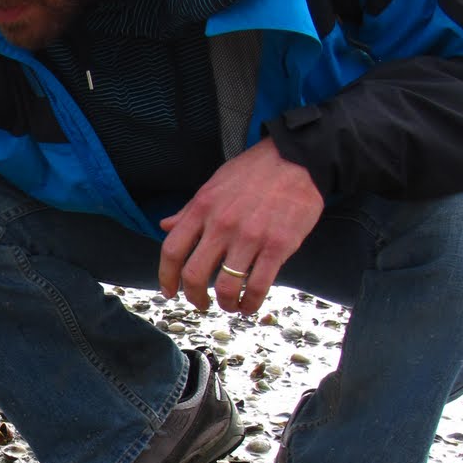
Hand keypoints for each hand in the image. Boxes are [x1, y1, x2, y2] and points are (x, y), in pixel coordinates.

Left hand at [159, 138, 323, 314]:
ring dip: (224, 304)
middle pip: (194, 274)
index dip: (166, 277)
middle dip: (194, 297)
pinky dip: (250, 303)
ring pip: (225, 286)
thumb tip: (165, 225)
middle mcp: (222, 225)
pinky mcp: (277, 246)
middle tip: (200, 303)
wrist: (297, 158)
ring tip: (229, 304)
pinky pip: (257, 286)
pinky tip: (249, 304)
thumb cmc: (255, 171)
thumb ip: (189, 210)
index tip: (170, 291)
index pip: (172, 250)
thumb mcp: (214, 184)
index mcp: (202, 208)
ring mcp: (250, 237)